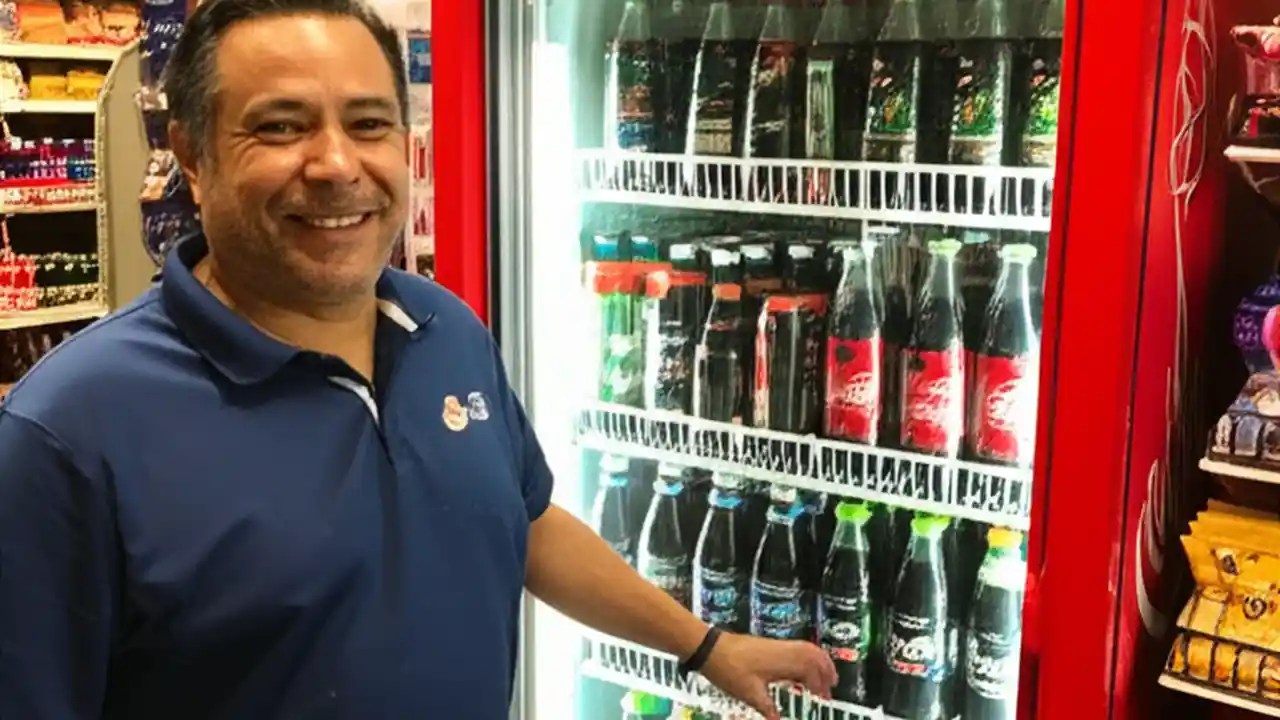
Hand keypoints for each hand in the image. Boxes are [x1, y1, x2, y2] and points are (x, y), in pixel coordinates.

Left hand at [698, 633, 836, 719]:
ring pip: (805, 648)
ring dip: (816, 662)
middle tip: (831, 686)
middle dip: (825, 668)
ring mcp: (775, 646)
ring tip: (820, 678)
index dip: (820, 684)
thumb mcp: (750, 695)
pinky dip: (803, 659)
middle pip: (813, 654)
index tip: (824, 698)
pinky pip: (794, 649)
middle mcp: (782, 650)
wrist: (710, 648)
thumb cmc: (729, 669)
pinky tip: (798, 673)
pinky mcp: (768, 646)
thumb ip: (768, 709)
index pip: (810, 669)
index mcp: (782, 660)